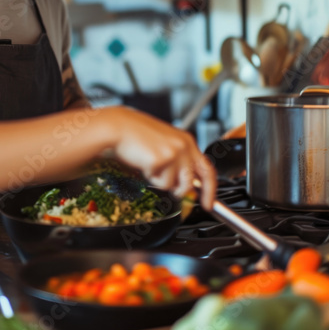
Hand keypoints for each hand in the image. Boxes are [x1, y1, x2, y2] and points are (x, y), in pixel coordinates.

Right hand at [102, 106, 216, 208]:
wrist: (118, 127)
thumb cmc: (136, 135)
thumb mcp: (164, 145)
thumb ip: (179, 162)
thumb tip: (188, 186)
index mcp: (186, 141)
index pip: (207, 169)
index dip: (210, 189)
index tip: (209, 203)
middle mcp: (184, 146)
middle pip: (192, 181)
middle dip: (183, 192)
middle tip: (176, 195)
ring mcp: (174, 153)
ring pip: (174, 185)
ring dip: (161, 181)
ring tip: (151, 165)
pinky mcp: (162, 160)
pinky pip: (160, 182)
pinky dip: (151, 178)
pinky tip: (144, 163)